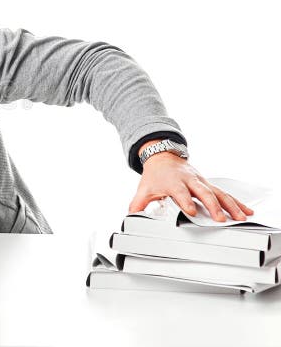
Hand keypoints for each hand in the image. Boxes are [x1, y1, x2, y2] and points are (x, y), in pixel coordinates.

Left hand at [128, 151, 254, 221]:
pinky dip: (236, 202)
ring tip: (240, 217)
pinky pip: (224, 193)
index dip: (186, 202)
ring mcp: (201, 182)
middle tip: (220, 218)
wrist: (163, 157)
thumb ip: (137, 204)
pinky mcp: (208, 184)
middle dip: (212, 206)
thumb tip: (130, 217)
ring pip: (218, 193)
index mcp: (173, 182)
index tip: (192, 212)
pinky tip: (246, 210)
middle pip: (203, 192)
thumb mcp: (144, 188)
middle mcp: (190, 181)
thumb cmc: (155, 175)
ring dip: (230, 205)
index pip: (180, 193)